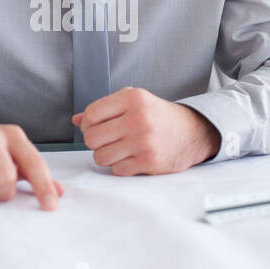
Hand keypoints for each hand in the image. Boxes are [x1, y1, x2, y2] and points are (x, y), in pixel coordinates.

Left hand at [71, 87, 220, 175]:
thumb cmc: (158, 116)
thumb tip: (75, 120)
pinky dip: (120, 166)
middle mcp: (138, 118)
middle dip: (94, 142)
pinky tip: (131, 158)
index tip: (95, 128)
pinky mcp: (149, 162)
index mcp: (133, 98)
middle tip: (106, 141)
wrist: (194, 132)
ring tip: (118, 150)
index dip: (87, 124)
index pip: (91, 114)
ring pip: (100, 157)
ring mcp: (143, 142)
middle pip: (91, 138)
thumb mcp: (135, 102)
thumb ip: (105, 108)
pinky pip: (116, 170)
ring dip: (106, 156)